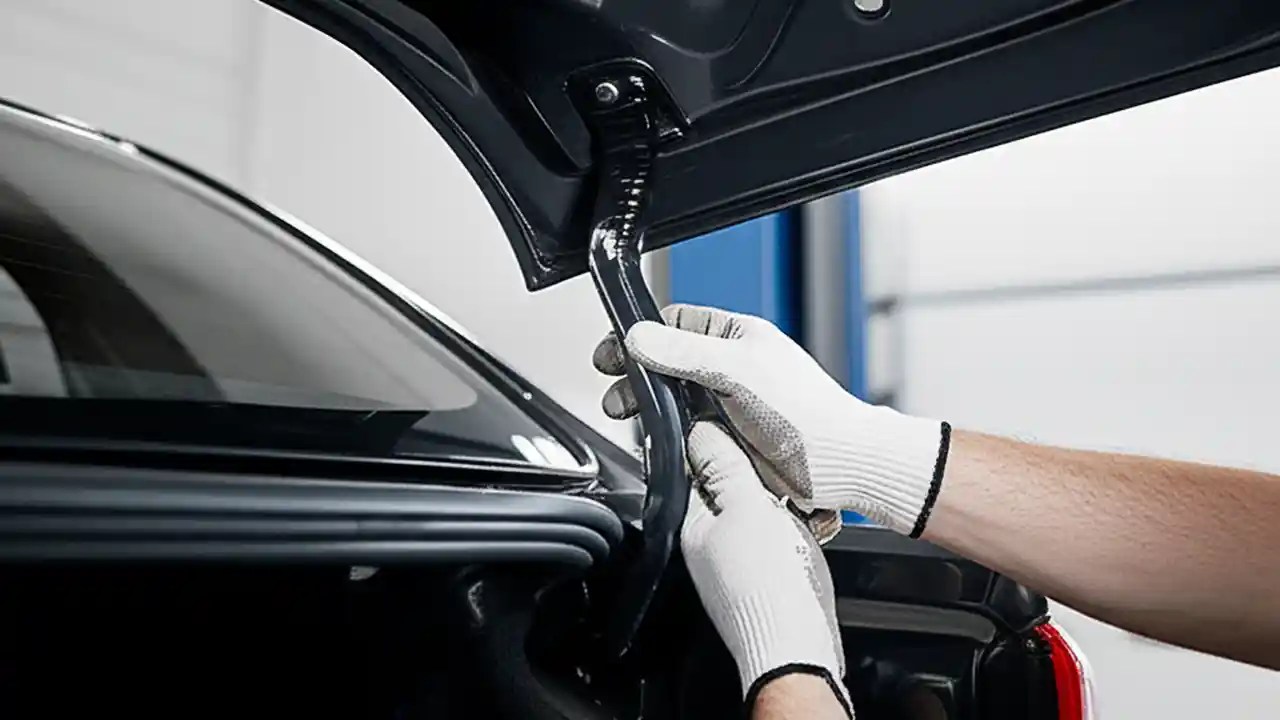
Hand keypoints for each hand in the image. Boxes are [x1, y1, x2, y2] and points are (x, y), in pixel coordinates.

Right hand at [594, 303, 949, 535]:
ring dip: (646, 406)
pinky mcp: (727, 440)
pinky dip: (665, 435)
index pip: (675, 324)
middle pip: (666, 364)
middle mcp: (730, 369)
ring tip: (625, 415)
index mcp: (736, 338)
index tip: (613, 351)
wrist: (839, 465)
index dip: (641, 335)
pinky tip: (655, 441)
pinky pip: (685, 433)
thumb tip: (638, 337)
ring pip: (673, 400)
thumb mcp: (738, 372)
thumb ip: (685, 354)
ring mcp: (728, 405)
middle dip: (635, 375)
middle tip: (614, 391)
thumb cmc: (808, 413)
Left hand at [682, 422, 852, 716]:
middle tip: (789, 481)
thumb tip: (701, 429)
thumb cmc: (774, 584)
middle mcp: (709, 546)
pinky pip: (780, 540)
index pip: (702, 466)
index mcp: (694, 525)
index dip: (731, 445)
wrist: (800, 648)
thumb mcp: (748, 507)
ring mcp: (736, 565)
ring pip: (762, 513)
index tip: (759, 439)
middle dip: (766, 479)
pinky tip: (814, 532)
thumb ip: (725, 466)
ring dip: (787, 505)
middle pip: (735, 489)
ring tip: (805, 511)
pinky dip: (799, 531)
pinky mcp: (765, 580)